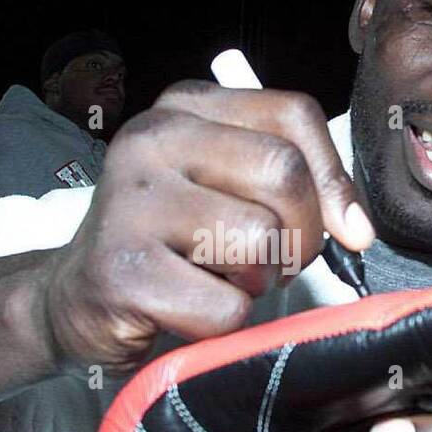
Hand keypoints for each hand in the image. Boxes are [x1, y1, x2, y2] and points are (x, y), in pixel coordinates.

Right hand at [41, 81, 374, 373]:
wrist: (74, 299)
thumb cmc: (169, 243)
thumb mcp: (223, 187)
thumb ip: (290, 183)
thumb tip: (357, 228)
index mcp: (184, 107)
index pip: (294, 115)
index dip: (335, 179)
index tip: (345, 228)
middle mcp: (151, 139)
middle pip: (283, 174)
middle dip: (303, 235)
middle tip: (277, 264)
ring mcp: (131, 202)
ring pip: (260, 240)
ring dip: (261, 281)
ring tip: (226, 282)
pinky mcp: (123, 270)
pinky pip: (226, 307)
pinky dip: (224, 324)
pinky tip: (188, 310)